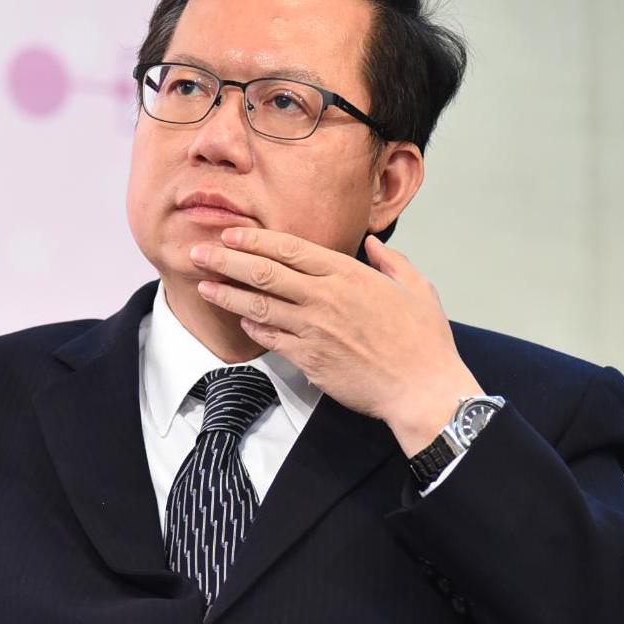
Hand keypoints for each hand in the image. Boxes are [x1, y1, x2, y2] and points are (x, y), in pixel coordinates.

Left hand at [188, 227, 483, 455]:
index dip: (255, 241)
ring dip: (228, 294)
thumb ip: (391, 261)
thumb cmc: (423, 341)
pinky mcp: (309, 359)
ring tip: (204, 286)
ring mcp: (314, 329)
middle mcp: (324, 297)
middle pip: (264, 272)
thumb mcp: (416, 288)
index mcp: (347, 274)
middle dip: (226, 261)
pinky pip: (272, 339)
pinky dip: (253, 327)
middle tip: (200, 253)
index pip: (290, 249)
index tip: (230, 235)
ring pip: (260, 305)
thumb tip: (374, 244)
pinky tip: (240, 319)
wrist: (421, 388)